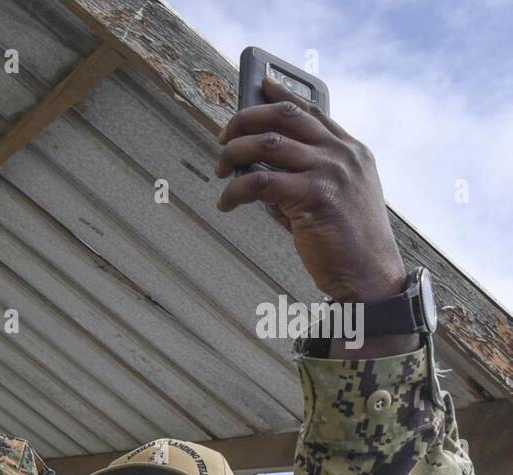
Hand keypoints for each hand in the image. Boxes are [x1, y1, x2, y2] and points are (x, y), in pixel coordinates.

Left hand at [215, 75, 406, 304]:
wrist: (370, 276)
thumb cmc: (347, 242)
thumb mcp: (334, 198)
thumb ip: (303, 177)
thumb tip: (256, 169)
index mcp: (352, 151)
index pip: (313, 110)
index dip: (283, 94)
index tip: (261, 84)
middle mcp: (342, 154)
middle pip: (285, 117)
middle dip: (246, 119)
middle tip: (223, 137)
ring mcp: (330, 172)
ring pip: (267, 144)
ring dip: (234, 153)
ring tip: (220, 170)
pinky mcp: (314, 196)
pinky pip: (259, 181)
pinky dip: (235, 191)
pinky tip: (226, 203)